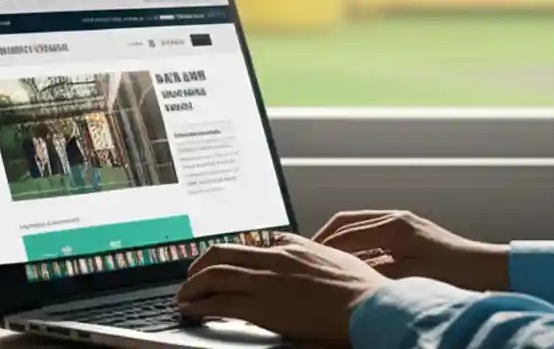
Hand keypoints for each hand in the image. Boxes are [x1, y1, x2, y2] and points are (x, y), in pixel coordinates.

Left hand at [177, 233, 387, 345]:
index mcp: (294, 247)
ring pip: (215, 274)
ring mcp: (266, 281)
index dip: (237, 255)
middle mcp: (275, 258)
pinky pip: (220, 302)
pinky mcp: (262, 307)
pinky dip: (200, 305)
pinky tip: (192, 310)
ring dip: (194, 285)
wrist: (367, 305)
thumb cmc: (361, 289)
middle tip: (192, 276)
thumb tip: (319, 256)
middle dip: (202, 264)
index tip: (228, 264)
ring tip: (185, 295)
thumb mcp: (339, 260)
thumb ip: (319, 256)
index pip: (256, 244)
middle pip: (225, 252)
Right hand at [313, 210, 509, 291]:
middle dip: (324, 236)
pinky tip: (351, 259)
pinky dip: (356, 241)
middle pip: (347, 221)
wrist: (484, 266)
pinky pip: (372, 230)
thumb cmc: (452, 273)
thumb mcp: (409, 277)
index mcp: (393, 227)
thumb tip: (349, 270)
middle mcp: (395, 217)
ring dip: (339, 238)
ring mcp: (402, 220)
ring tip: (322, 256)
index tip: (303, 259)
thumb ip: (376, 271)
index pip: (346, 235)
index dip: (322, 247)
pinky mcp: (409, 228)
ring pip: (358, 224)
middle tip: (305, 254)